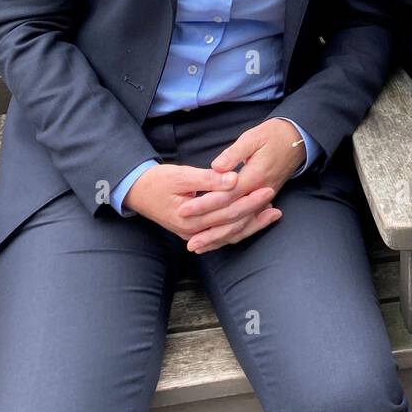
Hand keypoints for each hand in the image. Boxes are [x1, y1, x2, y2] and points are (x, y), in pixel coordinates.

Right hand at [123, 162, 280, 251]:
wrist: (137, 192)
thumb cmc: (158, 181)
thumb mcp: (181, 175)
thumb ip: (209, 179)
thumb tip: (234, 179)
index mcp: (191, 218)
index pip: (228, 210)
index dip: (249, 199)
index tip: (267, 188)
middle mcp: (194, 232)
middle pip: (232, 224)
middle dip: (255, 211)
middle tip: (274, 198)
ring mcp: (195, 236)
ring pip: (230, 234)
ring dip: (252, 224)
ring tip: (272, 214)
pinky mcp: (196, 234)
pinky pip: (222, 236)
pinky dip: (239, 230)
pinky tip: (253, 223)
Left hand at [193, 117, 307, 250]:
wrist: (298, 139)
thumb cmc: (273, 135)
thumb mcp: (252, 138)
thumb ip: (233, 154)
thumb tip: (216, 168)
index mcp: (254, 177)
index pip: (225, 196)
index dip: (204, 204)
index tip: (184, 211)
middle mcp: (259, 192)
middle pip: (232, 217)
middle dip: (209, 231)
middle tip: (189, 243)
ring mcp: (263, 200)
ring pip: (241, 225)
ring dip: (220, 238)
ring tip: (200, 247)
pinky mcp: (264, 202)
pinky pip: (248, 223)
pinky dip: (234, 234)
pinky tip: (219, 240)